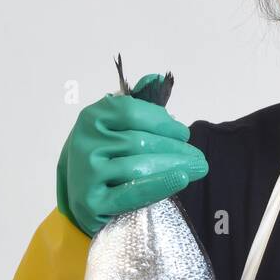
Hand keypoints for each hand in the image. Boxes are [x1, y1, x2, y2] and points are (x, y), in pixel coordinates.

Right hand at [56, 73, 207, 237]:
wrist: (81, 198)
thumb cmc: (104, 159)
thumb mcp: (114, 128)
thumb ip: (136, 105)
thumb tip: (156, 78)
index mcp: (92, 117)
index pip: (131, 112)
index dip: (162, 122)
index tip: (183, 134)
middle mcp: (85, 142)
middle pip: (139, 141)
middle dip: (175, 149)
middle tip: (198, 158)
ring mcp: (86, 173)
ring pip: (138, 166)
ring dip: (173, 166)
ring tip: (196, 169)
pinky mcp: (92, 202)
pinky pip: (132, 192)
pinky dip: (159, 185)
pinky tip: (181, 179)